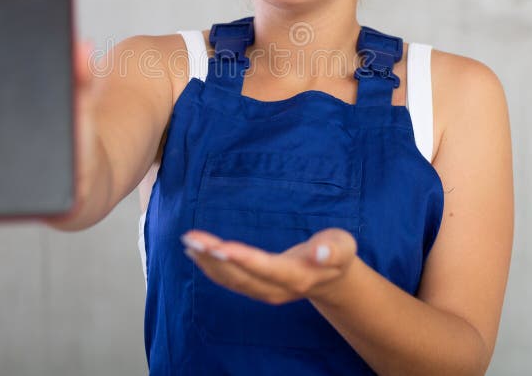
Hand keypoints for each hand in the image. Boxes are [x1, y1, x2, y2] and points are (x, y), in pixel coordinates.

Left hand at [180, 227, 357, 304]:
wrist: (332, 278)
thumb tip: (320, 252)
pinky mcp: (256, 288)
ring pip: (231, 280)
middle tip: (191, 238)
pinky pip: (229, 280)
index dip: (243, 259)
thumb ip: (333, 249)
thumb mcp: (343, 246)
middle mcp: (277, 289)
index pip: (267, 268)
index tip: (220, 247)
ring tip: (188, 241)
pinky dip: (210, 267)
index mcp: (298, 277)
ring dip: (207, 261)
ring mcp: (265, 291)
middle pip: (241, 276)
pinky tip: (194, 252)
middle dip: (214, 257)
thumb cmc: (336, 253)